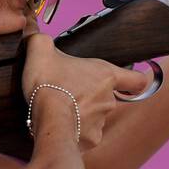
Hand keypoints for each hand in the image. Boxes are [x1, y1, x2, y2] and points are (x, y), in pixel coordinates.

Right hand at [22, 33, 148, 149]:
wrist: (49, 121)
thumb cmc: (50, 85)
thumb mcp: (41, 51)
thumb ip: (40, 38)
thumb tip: (33, 29)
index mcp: (106, 75)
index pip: (136, 80)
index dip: (133, 81)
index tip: (128, 82)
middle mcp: (109, 100)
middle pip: (107, 97)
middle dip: (90, 96)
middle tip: (68, 92)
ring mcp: (101, 121)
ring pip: (95, 117)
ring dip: (82, 114)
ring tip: (60, 110)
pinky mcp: (92, 140)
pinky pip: (86, 135)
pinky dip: (75, 132)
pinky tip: (60, 126)